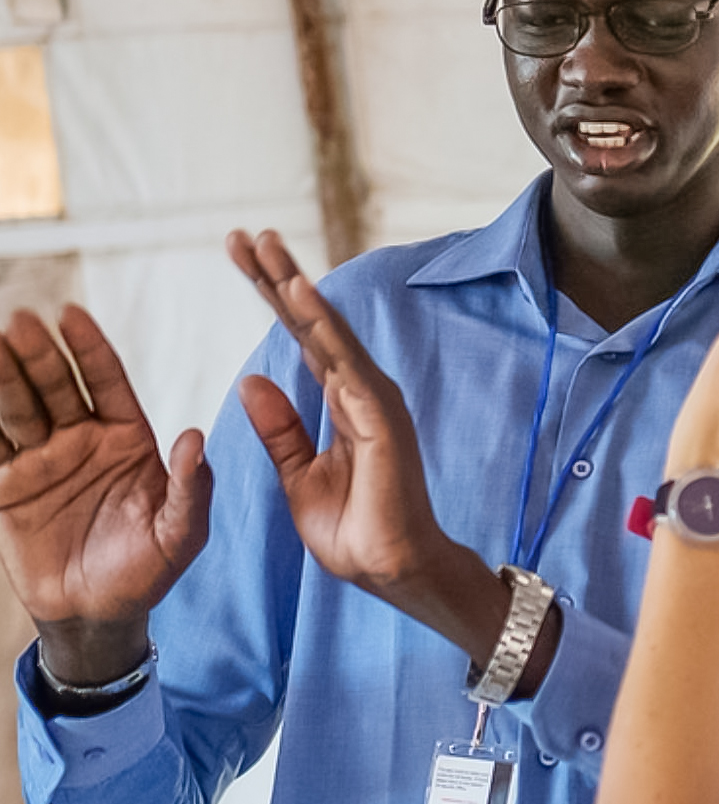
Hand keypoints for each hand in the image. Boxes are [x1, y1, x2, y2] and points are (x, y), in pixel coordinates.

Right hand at [0, 306, 211, 681]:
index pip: (107, 383)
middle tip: (19, 321)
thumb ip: (193, 487)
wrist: (99, 615)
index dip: (90, 349)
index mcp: (128, 440)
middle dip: (39, 354)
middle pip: (57, 386)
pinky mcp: (8, 485)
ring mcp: (42, 460)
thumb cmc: (149, 571)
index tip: (71, 314)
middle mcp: (82, 440)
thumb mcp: (182, 534)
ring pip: (18, 408)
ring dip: (2, 376)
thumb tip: (196, 437)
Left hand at [229, 230, 459, 603]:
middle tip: (243, 235)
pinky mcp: (379, 417)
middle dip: (278, 277)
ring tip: (265, 247)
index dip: (272, 298)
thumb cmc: (356, 529)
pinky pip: (343, 361)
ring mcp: (373, 400)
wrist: (391, 569)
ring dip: (297, 287)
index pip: (301, 339)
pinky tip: (298, 293)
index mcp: (341, 402)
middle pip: (313, 323)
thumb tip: (252, 381)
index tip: (242, 258)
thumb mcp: (298, 476)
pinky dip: (321, 324)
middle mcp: (360, 391)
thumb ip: (280, 429)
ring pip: (328, 332)